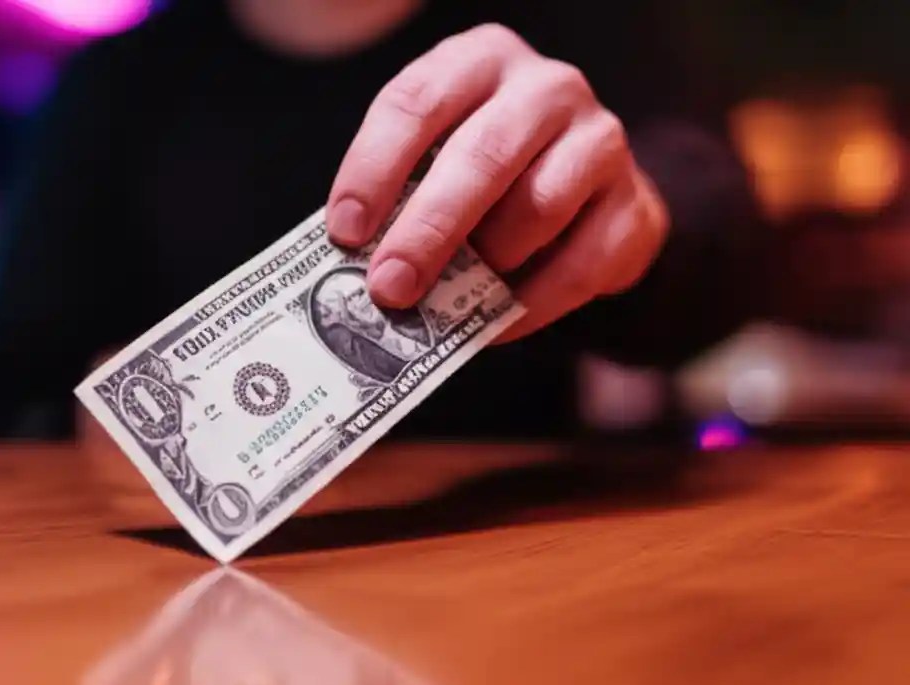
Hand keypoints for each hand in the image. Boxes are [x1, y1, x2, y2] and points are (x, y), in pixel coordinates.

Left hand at [327, 24, 669, 341]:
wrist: (585, 192)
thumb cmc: (485, 176)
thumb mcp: (436, 161)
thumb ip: (402, 198)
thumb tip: (360, 266)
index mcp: (480, 61)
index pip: (417, 104)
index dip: (373, 171)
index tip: (345, 232)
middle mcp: (547, 87)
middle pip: (482, 157)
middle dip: (427, 231)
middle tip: (389, 287)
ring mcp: (600, 140)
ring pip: (537, 208)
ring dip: (485, 266)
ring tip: (447, 302)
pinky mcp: (634, 204)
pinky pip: (579, 265)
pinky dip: (529, 307)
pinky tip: (493, 328)